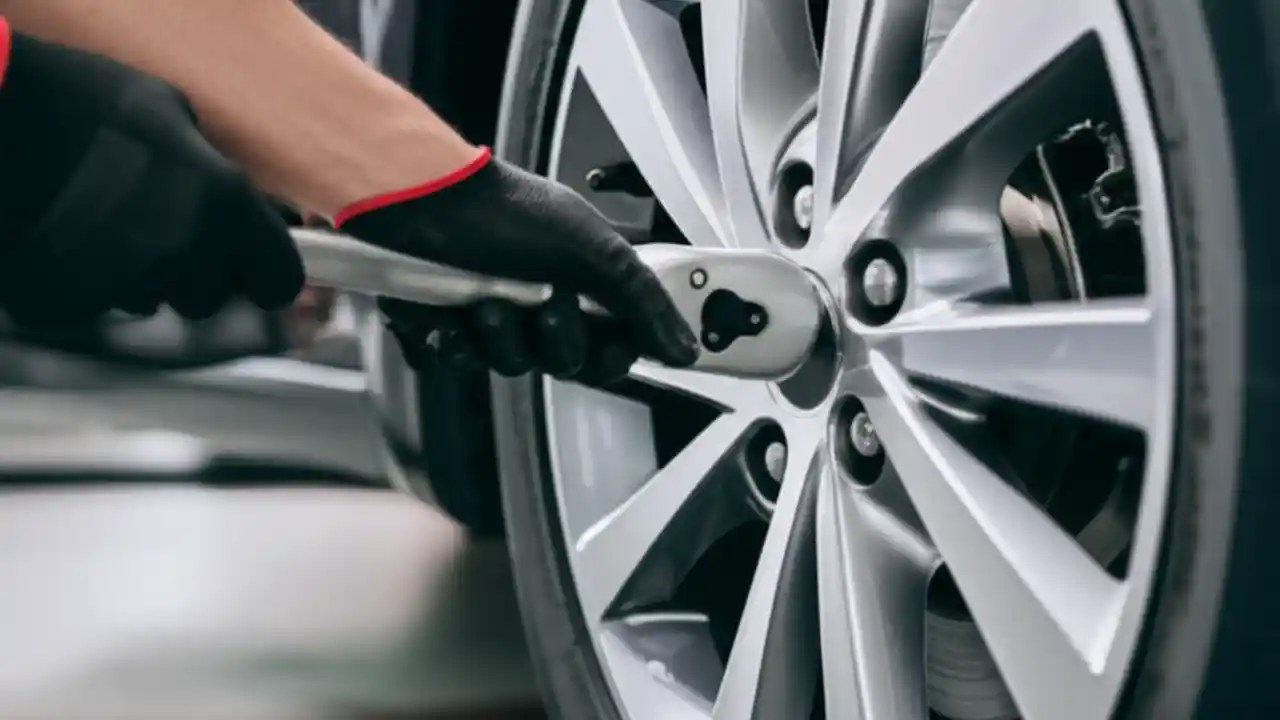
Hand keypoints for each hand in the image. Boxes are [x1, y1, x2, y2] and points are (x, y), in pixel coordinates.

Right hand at [0, 26, 303, 326]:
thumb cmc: (78, 100)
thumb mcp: (166, 109)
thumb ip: (210, 160)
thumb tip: (231, 188)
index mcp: (226, 206)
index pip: (279, 278)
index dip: (265, 276)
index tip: (253, 273)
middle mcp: (186, 254)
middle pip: (208, 296)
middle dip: (189, 273)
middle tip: (151, 229)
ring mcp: (125, 284)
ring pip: (149, 300)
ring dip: (135, 276)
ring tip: (96, 225)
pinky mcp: (69, 304)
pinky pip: (91, 305)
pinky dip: (80, 281)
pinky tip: (61, 239)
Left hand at [339, 149, 698, 382]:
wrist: (420, 199)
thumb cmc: (501, 207)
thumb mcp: (593, 248)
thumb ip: (643, 300)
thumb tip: (682, 344)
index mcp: (579, 281)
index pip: (611, 346)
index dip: (612, 357)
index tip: (609, 349)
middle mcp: (536, 300)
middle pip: (562, 363)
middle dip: (554, 339)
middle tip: (546, 304)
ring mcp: (487, 316)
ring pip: (507, 365)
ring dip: (499, 338)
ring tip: (485, 299)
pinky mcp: (439, 327)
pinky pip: (453, 364)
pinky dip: (450, 345)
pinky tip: (447, 318)